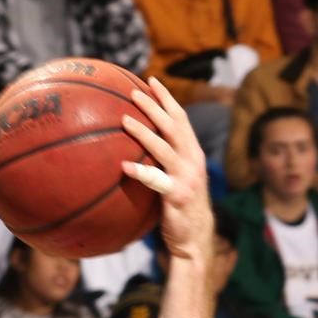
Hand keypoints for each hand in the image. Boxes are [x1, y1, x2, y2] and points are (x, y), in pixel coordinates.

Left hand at [121, 77, 214, 261]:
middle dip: (154, 106)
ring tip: (124, 120)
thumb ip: (160, 161)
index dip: (166, 98)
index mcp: (191, 152)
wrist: (193, 238)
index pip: (180, 118)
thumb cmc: (177, 207)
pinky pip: (157, 181)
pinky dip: (141, 172)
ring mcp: (187, 177)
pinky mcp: (178, 196)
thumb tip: (128, 146)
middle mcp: (192, 160)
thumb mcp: (172, 178)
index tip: (151, 80)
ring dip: (144, 132)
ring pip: (165, 148)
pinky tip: (123, 166)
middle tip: (133, 92)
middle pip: (173, 126)